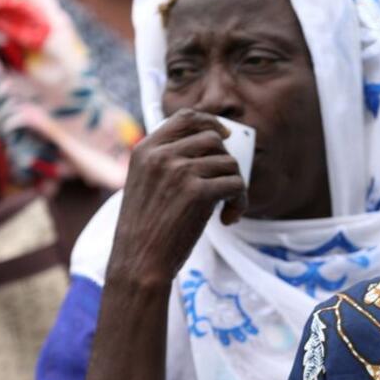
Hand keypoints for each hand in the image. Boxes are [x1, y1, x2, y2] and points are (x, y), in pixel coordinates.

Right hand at [107, 109, 246, 287]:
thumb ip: (169, 159)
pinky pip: (237, 185)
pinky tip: (227, 219)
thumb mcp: (146, 182)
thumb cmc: (146, 227)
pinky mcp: (197, 191)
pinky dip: (240, 203)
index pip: (185, 118)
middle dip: (226, 163)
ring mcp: (179, 171)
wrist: (139, 261)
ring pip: (229, 164)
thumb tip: (216, 140)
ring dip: (235, 187)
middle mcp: (161, 155)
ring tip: (226, 209)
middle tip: (224, 188)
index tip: (226, 134)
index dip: (211, 122)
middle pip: (214, 140)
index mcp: (145, 149)